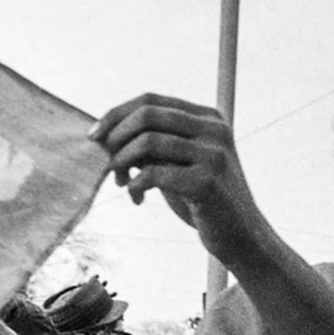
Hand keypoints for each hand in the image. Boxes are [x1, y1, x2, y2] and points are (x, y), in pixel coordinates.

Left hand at [88, 94, 269, 265]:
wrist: (240, 235)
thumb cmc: (200, 198)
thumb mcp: (176, 162)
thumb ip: (150, 144)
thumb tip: (104, 134)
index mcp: (208, 117)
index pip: (150, 99)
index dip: (115, 114)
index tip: (93, 136)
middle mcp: (214, 129)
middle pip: (147, 114)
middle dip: (117, 137)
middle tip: (108, 164)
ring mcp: (214, 154)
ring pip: (148, 142)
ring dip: (122, 163)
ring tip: (122, 183)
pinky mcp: (208, 182)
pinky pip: (154, 174)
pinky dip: (135, 186)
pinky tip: (136, 199)